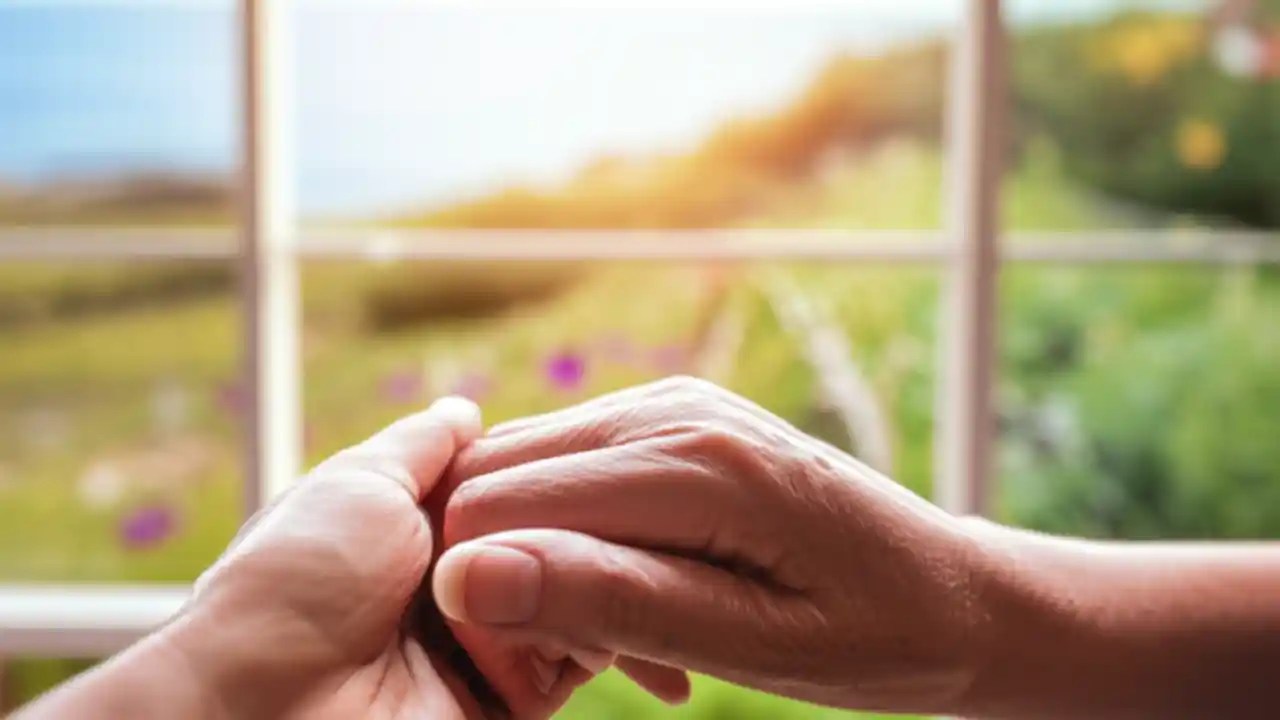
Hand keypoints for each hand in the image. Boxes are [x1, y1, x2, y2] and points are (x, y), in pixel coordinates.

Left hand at [160, 397, 601, 718]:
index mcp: (413, 534)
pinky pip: (579, 649)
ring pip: (573, 585)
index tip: (552, 451)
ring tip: (531, 561)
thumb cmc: (297, 584)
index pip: (505, 487)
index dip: (530, 467)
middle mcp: (456, 587)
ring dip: (566, 564)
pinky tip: (555, 602)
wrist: (277, 706)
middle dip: (555, 514)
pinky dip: (579, 622)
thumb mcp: (361, 482)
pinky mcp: (515, 696)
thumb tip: (465, 410)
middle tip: (542, 508)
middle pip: (547, 533)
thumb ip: (422, 445)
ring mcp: (487, 643)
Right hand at [434, 378, 991, 714]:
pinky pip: (567, 472)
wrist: (952, 590)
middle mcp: (669, 408)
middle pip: (489, 479)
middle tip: (593, 668)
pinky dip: (572, 544)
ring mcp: (669, 404)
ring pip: (517, 474)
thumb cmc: (874, 634)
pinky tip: (640, 604)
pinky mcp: (669, 420)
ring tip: (631, 646)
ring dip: (541, 566)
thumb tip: (468, 574)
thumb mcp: (751, 645)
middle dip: (505, 581)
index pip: (493, 505)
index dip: (487, 600)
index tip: (557, 676)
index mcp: (693, 461)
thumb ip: (609, 602)